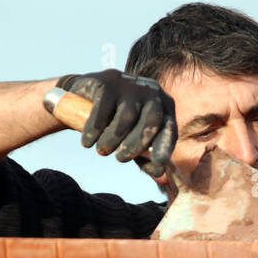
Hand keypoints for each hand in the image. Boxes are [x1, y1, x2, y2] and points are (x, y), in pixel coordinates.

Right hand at [56, 69, 176, 176]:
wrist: (88, 96)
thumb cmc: (119, 123)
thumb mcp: (135, 140)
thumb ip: (148, 159)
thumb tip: (161, 177)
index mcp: (165, 107)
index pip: (170, 128)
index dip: (165, 147)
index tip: (158, 164)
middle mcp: (152, 91)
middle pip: (151, 121)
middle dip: (135, 145)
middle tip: (119, 158)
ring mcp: (131, 84)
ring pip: (126, 117)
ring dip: (112, 139)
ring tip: (101, 150)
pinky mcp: (109, 80)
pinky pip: (103, 108)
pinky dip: (94, 129)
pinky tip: (87, 142)